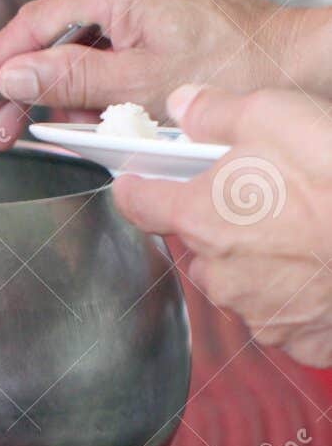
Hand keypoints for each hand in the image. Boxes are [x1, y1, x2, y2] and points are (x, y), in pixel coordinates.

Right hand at [0, 0, 316, 144]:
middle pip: (54, 35)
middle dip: (26, 86)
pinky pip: (109, 46)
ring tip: (57, 131)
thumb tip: (13, 76)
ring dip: (65, 90)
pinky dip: (96, 83)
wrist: (296, 65)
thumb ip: (70, 80)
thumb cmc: (234, 69)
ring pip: (81, 46)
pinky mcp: (158, 11)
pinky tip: (92, 115)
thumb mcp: (140, 86)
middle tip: (1, 127)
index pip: (34, 24)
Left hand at [115, 83, 331, 366]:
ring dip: (256, 262)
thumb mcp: (272, 113)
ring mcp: (260, 313)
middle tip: (259, 197)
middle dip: (216, 223)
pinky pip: (283, 319)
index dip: (135, 188)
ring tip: (298, 232)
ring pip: (238, 284)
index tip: (133, 183)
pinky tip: (320, 270)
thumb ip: (216, 111)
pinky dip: (296, 298)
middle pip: (196, 245)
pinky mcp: (300, 340)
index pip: (140, 203)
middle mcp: (221, 272)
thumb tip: (182, 105)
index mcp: (201, 216)